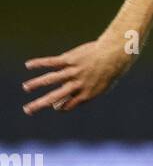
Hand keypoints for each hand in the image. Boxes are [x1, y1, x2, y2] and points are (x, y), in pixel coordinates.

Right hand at [22, 33, 137, 114]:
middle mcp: (77, 85)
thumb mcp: (100, 89)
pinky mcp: (69, 59)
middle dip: (41, 104)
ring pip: (51, 79)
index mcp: (86, 94)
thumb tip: (68, 104)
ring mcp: (73, 71)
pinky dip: (39, 63)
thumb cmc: (108, 72)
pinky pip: (52, 62)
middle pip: (55, 97)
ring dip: (37, 84)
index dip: (60, 106)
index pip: (68, 105)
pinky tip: (28, 65)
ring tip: (26, 88)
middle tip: (28, 110)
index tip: (54, 105)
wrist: (114, 54)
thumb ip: (84, 96)